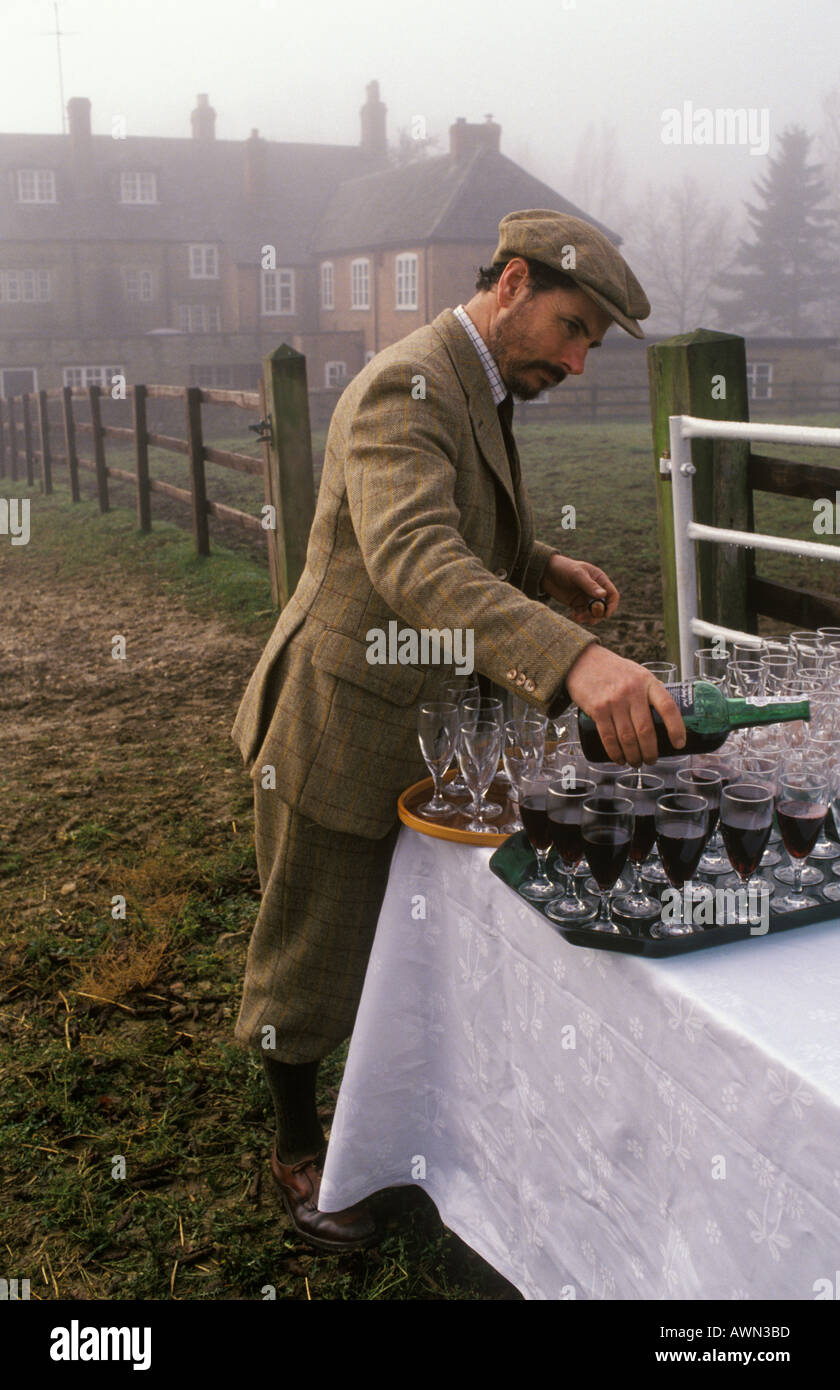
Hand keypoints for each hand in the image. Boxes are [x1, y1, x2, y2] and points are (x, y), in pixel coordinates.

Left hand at [540, 554, 618, 625]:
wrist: (546, 573)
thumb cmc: (563, 568)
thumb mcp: (576, 574)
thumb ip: (589, 585)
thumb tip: (603, 595)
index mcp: (600, 580)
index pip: (612, 594)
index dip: (611, 605)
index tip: (606, 614)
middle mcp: (595, 590)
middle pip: (604, 606)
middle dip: (599, 614)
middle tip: (590, 620)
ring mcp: (586, 598)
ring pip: (594, 613)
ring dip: (588, 618)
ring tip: (578, 618)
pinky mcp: (577, 604)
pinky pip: (583, 614)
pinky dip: (580, 618)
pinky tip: (573, 617)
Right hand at [565, 645, 685, 766]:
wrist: (583, 661)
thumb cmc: (614, 670)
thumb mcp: (637, 673)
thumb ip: (649, 691)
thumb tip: (665, 717)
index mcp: (647, 682)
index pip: (668, 707)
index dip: (676, 728)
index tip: (679, 744)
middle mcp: (632, 691)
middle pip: (645, 730)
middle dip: (650, 751)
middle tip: (651, 760)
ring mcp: (614, 701)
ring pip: (627, 738)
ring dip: (633, 755)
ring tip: (636, 762)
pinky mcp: (597, 709)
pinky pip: (608, 737)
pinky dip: (615, 753)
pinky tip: (619, 759)